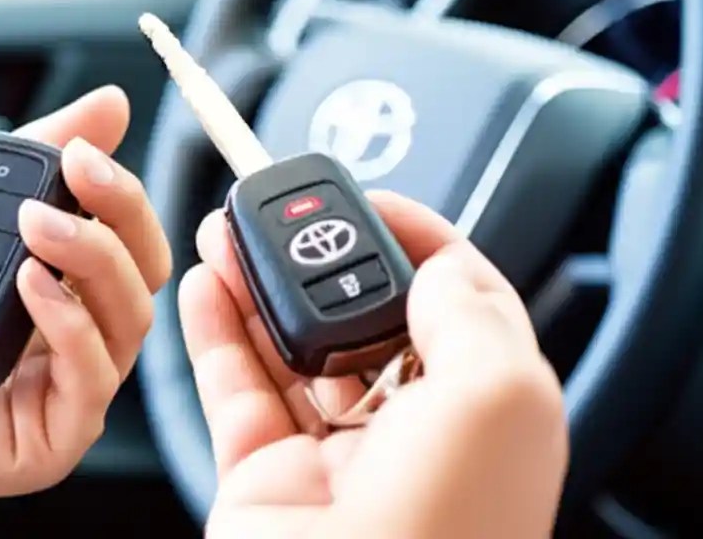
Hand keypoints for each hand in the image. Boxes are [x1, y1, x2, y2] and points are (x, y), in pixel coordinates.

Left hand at [0, 85, 170, 504]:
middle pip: (147, 276)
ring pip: (130, 322)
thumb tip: (112, 103)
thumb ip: (37, 154)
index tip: (81, 152)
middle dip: (120, 218)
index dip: (120, 193)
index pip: (132, 239)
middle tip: (71, 178)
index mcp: (67, 288)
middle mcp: (78, 340)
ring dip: (92, 259)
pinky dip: (70, 324)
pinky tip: (30, 286)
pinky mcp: (50, 440)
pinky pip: (93, 379)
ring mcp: (68, 393)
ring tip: (32, 226)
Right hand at [180, 191, 567, 538]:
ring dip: (256, 282)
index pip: (452, 300)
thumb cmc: (446, 535)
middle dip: (316, 255)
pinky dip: (213, 332)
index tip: (365, 198)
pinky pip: (234, 388)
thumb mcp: (499, 395)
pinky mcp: (263, 476)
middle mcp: (409, 433)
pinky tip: (203, 286)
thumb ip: (470, 311)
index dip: (410, 238)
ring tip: (224, 230)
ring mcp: (332, 456)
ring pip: (288, 346)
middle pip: (356, 315)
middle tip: (277, 211)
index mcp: (482, 411)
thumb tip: (436, 263)